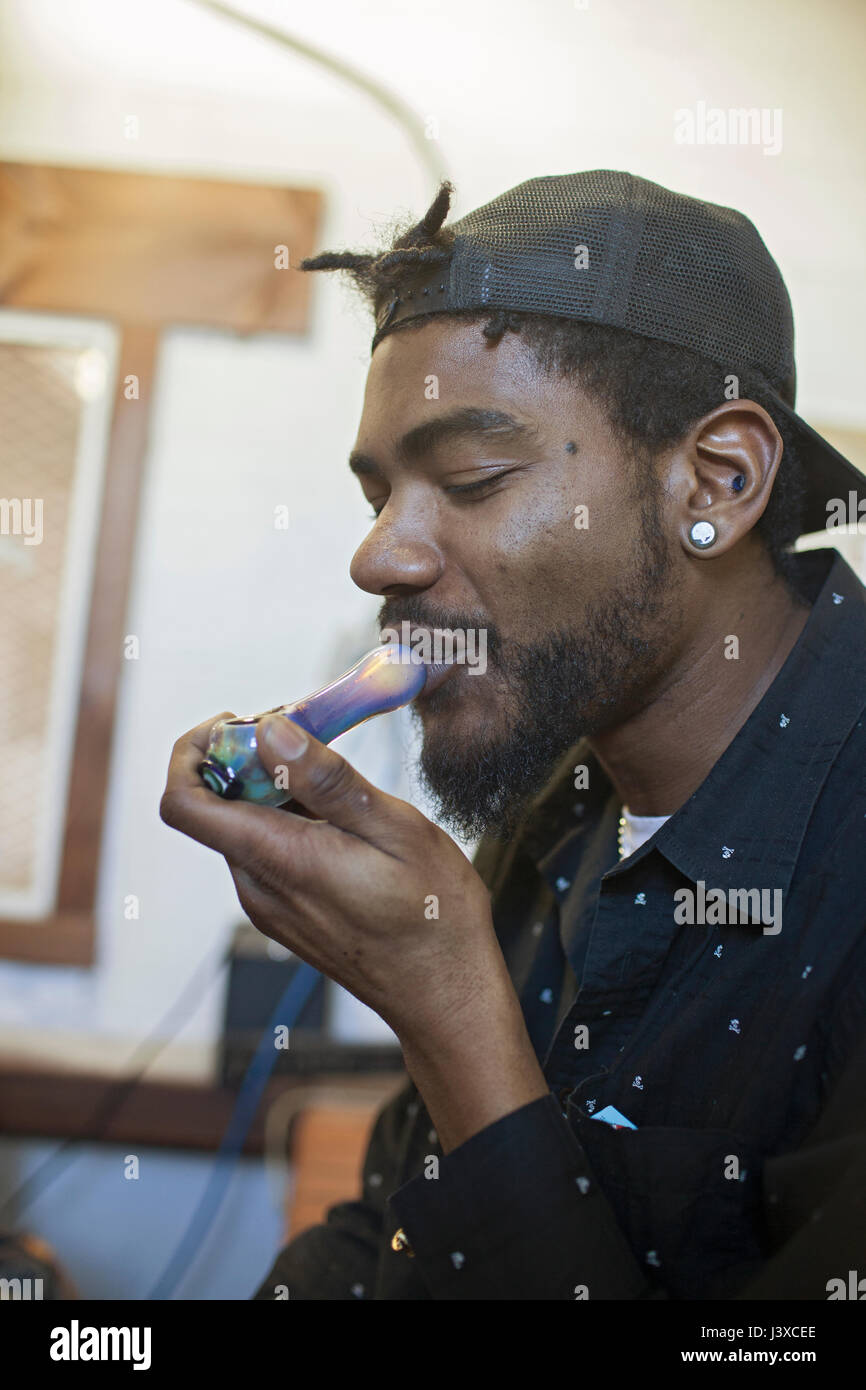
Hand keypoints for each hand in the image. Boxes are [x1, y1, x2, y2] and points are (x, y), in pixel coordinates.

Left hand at [159, 710, 511, 1047]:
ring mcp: (269, 903)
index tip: (239, 724)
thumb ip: (325, 780)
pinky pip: (267, 851)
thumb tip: (269, 731)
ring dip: (274, 788)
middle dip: (250, 758)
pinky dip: (288, 819)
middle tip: (312, 733)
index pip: (183, 802)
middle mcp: (258, 885)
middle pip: (215, 805)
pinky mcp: (285, 913)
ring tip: (338, 781)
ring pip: (243, 825)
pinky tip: (342, 821)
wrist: (444, 996)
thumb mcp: (394, 829)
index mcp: (278, 859)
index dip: (194, 752)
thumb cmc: (433, 917)